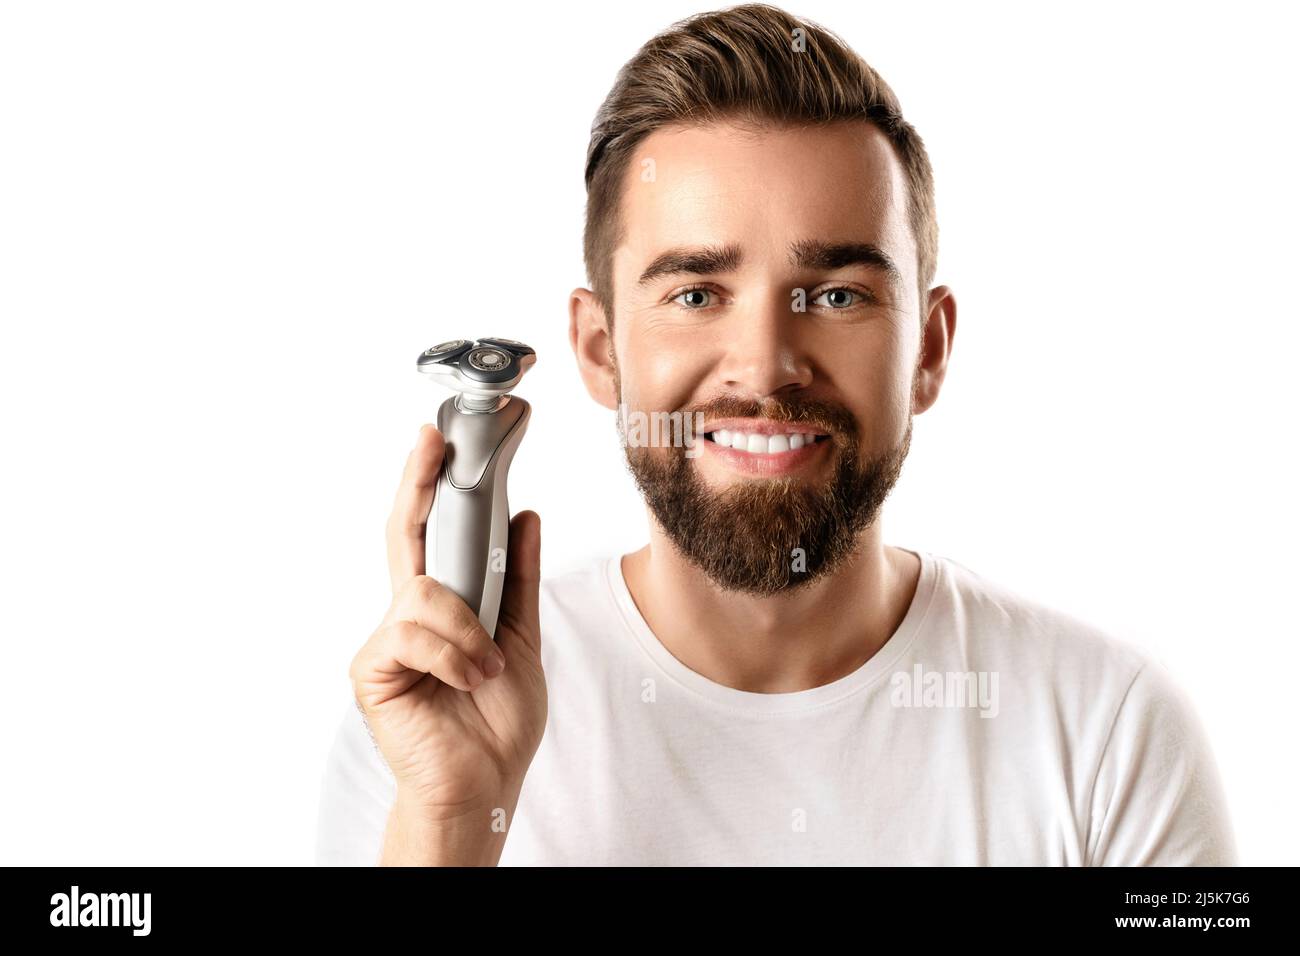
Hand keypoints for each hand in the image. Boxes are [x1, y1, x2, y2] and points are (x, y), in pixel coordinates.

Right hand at [349, 424, 546, 827]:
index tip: (439, 439)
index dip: (431, 484)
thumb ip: (520, 579)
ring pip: (424, 591)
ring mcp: (388, 640)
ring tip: (487, 666)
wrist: (483, 784)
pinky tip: (468, 678)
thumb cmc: (496, 720)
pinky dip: (453, 653)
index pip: (431, 532)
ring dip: (468, 628)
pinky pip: (413, 632)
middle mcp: (409, 614)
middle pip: (405, 535)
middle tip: (432, 441)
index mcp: (443, 604)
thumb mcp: (522, 637)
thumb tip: (525, 517)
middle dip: (417, 483)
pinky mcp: (372, 668)